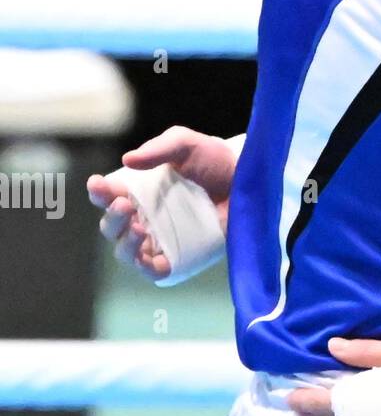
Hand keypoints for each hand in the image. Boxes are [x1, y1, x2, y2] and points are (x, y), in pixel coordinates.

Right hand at [88, 126, 236, 280]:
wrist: (246, 182)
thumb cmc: (215, 161)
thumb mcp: (187, 145)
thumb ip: (160, 148)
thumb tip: (128, 159)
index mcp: (139, 191)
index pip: (108, 195)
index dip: (99, 192)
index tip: (98, 184)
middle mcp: (143, 217)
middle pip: (112, 226)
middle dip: (112, 217)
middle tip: (124, 204)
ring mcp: (158, 239)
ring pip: (125, 251)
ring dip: (124, 243)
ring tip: (138, 227)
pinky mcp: (177, 258)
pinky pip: (152, 271)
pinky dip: (143, 266)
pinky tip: (145, 254)